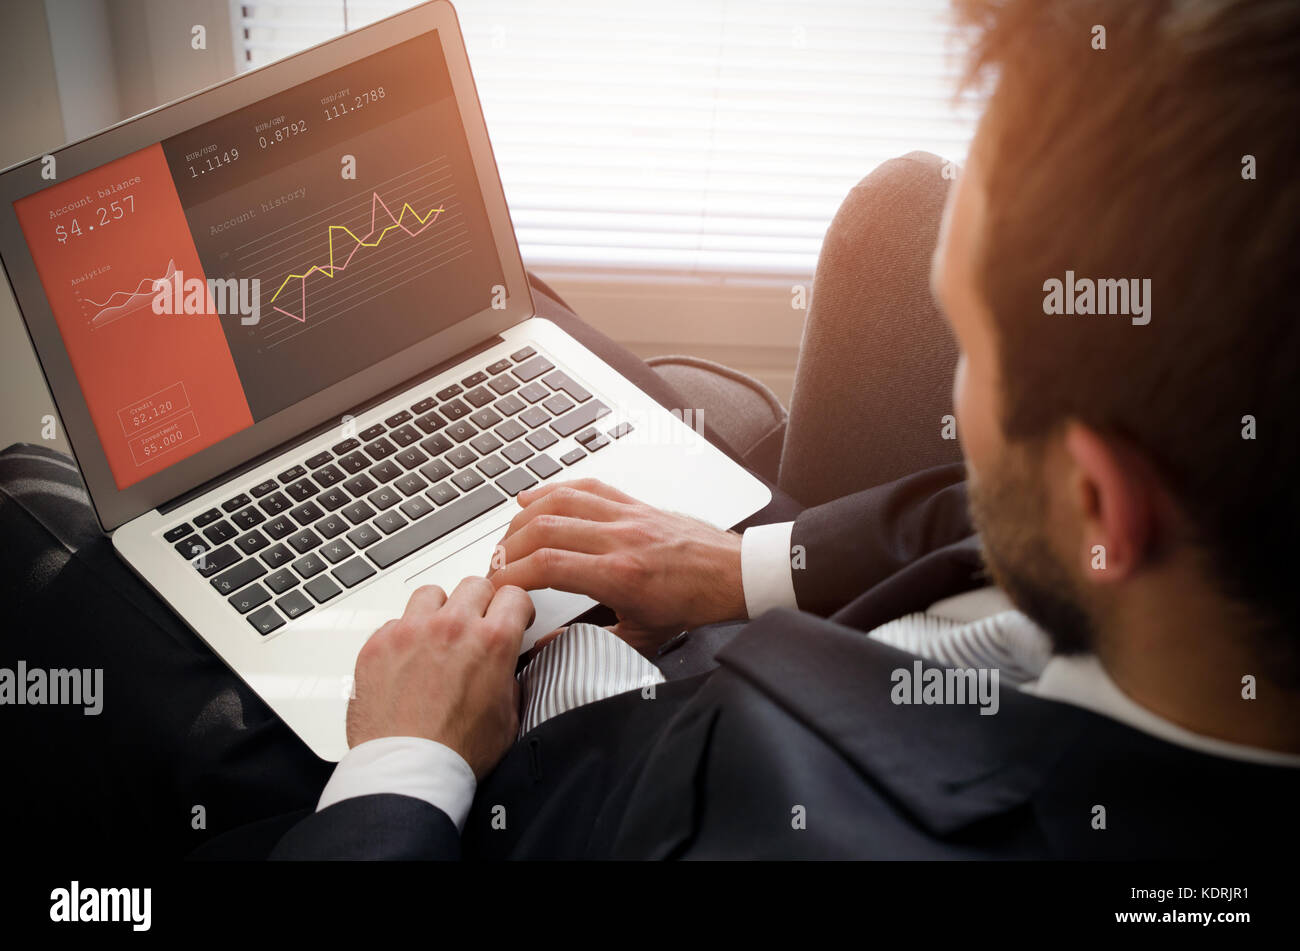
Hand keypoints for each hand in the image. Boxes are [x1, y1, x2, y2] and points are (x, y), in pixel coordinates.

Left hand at [347, 577, 532, 777]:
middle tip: (476, 627)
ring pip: (431, 594)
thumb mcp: (508, 716)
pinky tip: (408, 661)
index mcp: (491, 642)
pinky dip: (404, 636)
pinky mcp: (378, 645)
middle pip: (474, 584)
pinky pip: (395, 622)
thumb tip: (508, 664)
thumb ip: (510, 678)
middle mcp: (451, 627)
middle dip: (480, 603)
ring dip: (439, 611)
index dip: (516, 609)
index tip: (511, 618)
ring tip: (437, 637)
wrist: (407, 772)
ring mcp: (410, 632)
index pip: (514, 594)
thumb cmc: (456, 753)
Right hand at [487, 479, 745, 653]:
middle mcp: (619, 538)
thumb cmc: (692, 605)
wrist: (731, 575)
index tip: (494, 588)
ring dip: (524, 518)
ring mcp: (626, 515)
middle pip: (543, 528)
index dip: (510, 575)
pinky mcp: (633, 504)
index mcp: (619, 575)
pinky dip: (554, 490)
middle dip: (507, 547)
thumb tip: (547, 648)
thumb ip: (590, 642)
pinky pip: (586, 487)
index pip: (547, 565)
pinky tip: (533, 499)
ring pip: (560, 502)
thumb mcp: (639, 638)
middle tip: (494, 566)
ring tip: (507, 538)